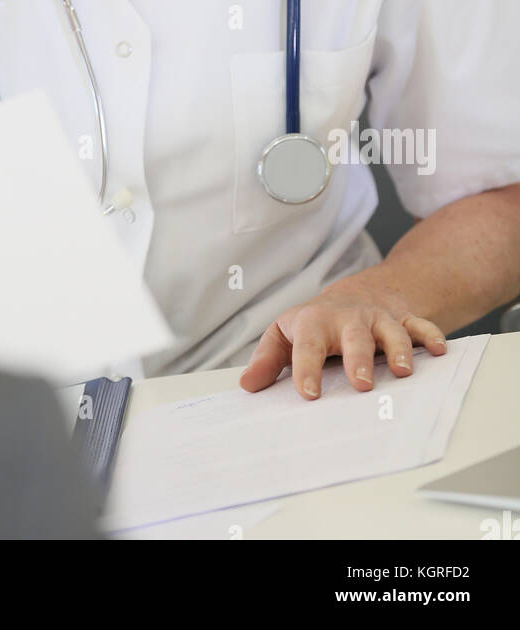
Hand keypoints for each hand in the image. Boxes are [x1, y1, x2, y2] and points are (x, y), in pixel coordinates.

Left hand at [239, 275, 447, 399]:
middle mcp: (348, 319)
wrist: (353, 294)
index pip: (307, 346)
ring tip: (403, 372)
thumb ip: (267, 360)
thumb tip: (247, 385)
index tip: (308, 394)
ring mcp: (378, 319)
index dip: (305, 368)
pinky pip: (420, 326)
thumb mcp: (285, 335)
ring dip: (399, 349)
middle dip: (358, 358)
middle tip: (361, 384)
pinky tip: (440, 351)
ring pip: (391, 331)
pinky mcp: (403, 322)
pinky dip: (431, 336)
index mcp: (314, 324)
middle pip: (354, 336)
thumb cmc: (315, 324)